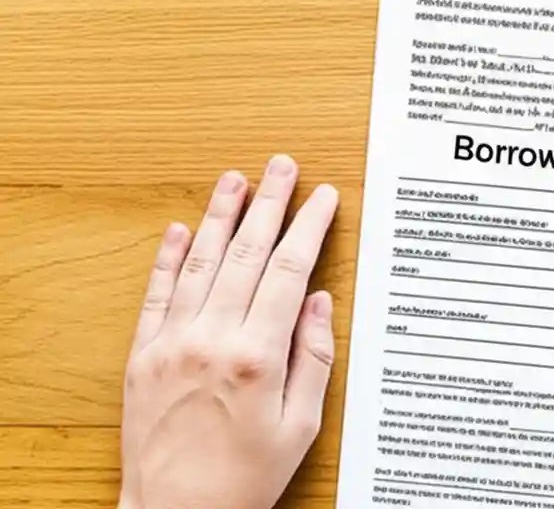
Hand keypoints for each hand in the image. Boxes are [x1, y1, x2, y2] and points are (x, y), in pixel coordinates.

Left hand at [119, 156, 339, 508]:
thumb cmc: (245, 478)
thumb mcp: (301, 425)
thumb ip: (313, 358)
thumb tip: (320, 302)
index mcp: (257, 356)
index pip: (290, 272)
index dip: (309, 227)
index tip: (323, 197)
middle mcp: (211, 340)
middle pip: (247, 254)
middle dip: (269, 204)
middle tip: (283, 165)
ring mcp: (172, 344)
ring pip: (201, 263)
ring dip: (221, 216)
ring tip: (236, 179)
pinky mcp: (142, 356)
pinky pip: (157, 295)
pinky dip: (169, 258)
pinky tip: (183, 228)